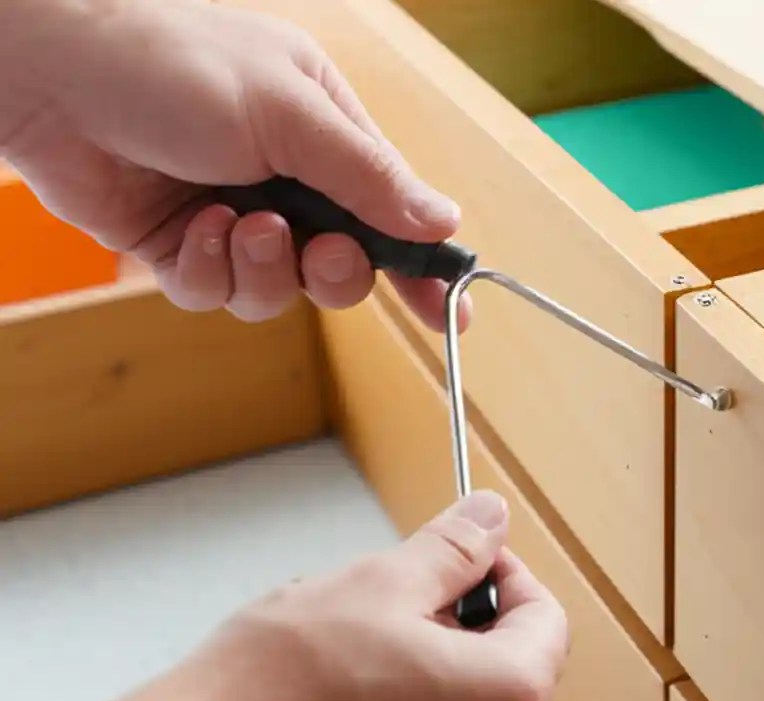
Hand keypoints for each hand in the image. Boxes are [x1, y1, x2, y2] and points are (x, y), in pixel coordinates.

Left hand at [0, 0, 468, 329]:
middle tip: (321, 249)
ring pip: (281, 293)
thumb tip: (443, 222)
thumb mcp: (291, 115)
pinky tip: (192, 227)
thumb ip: (369, 177)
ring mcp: (235, 220)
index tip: (450, 311)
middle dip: (337, 272)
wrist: (53, 75)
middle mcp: (288, 183)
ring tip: (236, 223)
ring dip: (264, 270)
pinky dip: (209, 271)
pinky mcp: (182, 249)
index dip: (424, 266)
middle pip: (346, 269)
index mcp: (328, 138)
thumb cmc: (174, 66)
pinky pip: (218, 295)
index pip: (395, 213)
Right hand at [94, 491, 569, 700]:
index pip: (546, 617)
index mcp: (509, 695)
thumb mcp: (385, 583)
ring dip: (435, 651)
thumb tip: (489, 518)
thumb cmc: (289, 679)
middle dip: (466, 615)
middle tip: (410, 596)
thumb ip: (454, 550)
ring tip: (372, 639)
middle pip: (515, 657)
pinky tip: (360, 679)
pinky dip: (413, 690)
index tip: (467, 557)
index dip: (504, 574)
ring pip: (471, 687)